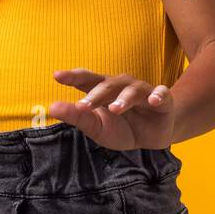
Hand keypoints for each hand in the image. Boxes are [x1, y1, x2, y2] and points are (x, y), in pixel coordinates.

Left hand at [49, 69, 175, 149]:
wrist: (152, 138)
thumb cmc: (121, 129)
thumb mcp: (97, 128)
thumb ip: (77, 117)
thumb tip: (52, 107)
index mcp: (103, 90)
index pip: (86, 79)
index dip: (72, 76)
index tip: (57, 76)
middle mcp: (121, 86)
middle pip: (108, 84)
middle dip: (96, 94)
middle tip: (83, 106)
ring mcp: (142, 91)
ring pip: (132, 90)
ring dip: (123, 99)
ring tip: (115, 109)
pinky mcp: (162, 99)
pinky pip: (161, 94)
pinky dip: (158, 95)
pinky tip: (154, 101)